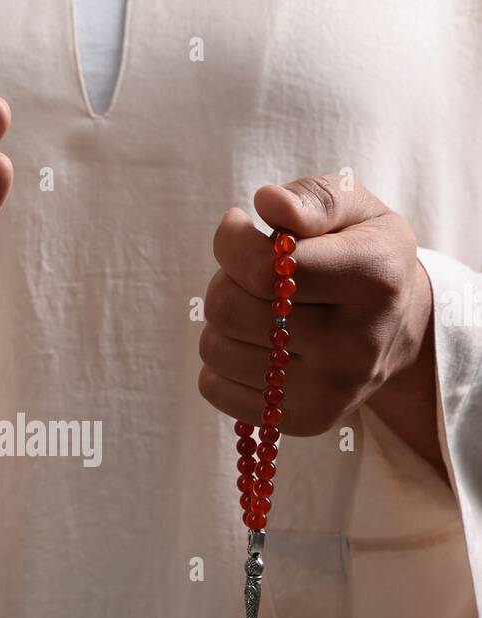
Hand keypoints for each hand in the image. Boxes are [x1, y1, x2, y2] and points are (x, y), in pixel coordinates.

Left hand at [199, 174, 445, 474]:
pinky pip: (215, 388)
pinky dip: (219, 361)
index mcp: (373, 278)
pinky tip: (253, 344)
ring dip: (220, 320)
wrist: (402, 328)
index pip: (265, 270)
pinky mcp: (306, 420)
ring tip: (255, 307)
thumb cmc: (364, 254)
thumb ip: (314, 198)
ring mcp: (332, 391)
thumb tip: (267, 203)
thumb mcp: (356, 209)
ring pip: (217, 350)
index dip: (231, 241)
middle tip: (247, 272)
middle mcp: (357, 344)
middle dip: (224, 280)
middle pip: (234, 312)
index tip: (236, 225)